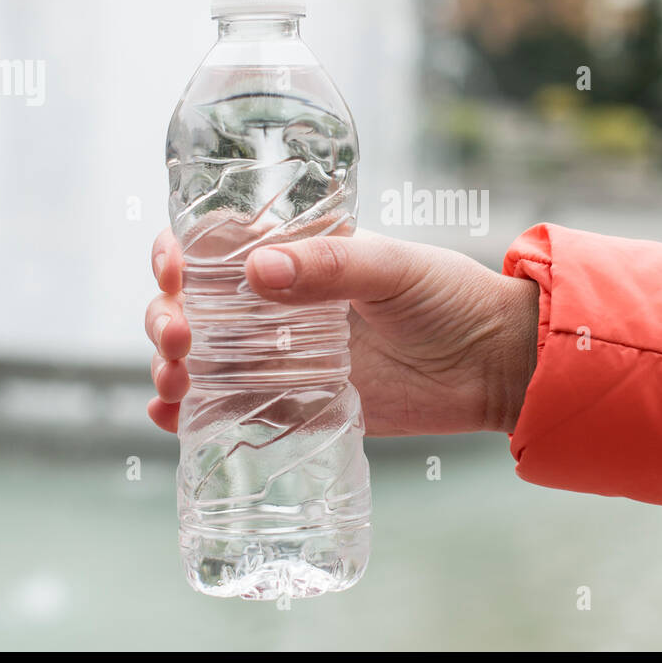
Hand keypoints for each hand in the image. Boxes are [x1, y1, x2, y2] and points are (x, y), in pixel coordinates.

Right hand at [145, 229, 538, 435]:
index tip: (173, 269)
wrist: (494, 366)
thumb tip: (256, 270)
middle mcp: (279, 306)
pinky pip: (233, 409)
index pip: (216, 247)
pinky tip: (171, 415)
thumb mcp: (394, 268)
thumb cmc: (452, 297)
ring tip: (175, 381)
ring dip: (171, 366)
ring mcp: (284, 358)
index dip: (178, 254)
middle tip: (180, 339)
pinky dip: (191, 413)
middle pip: (194, 306)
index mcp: (297, 256)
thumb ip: (331, 266)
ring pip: (202, 359)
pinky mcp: (299, 405)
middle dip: (167, 317)